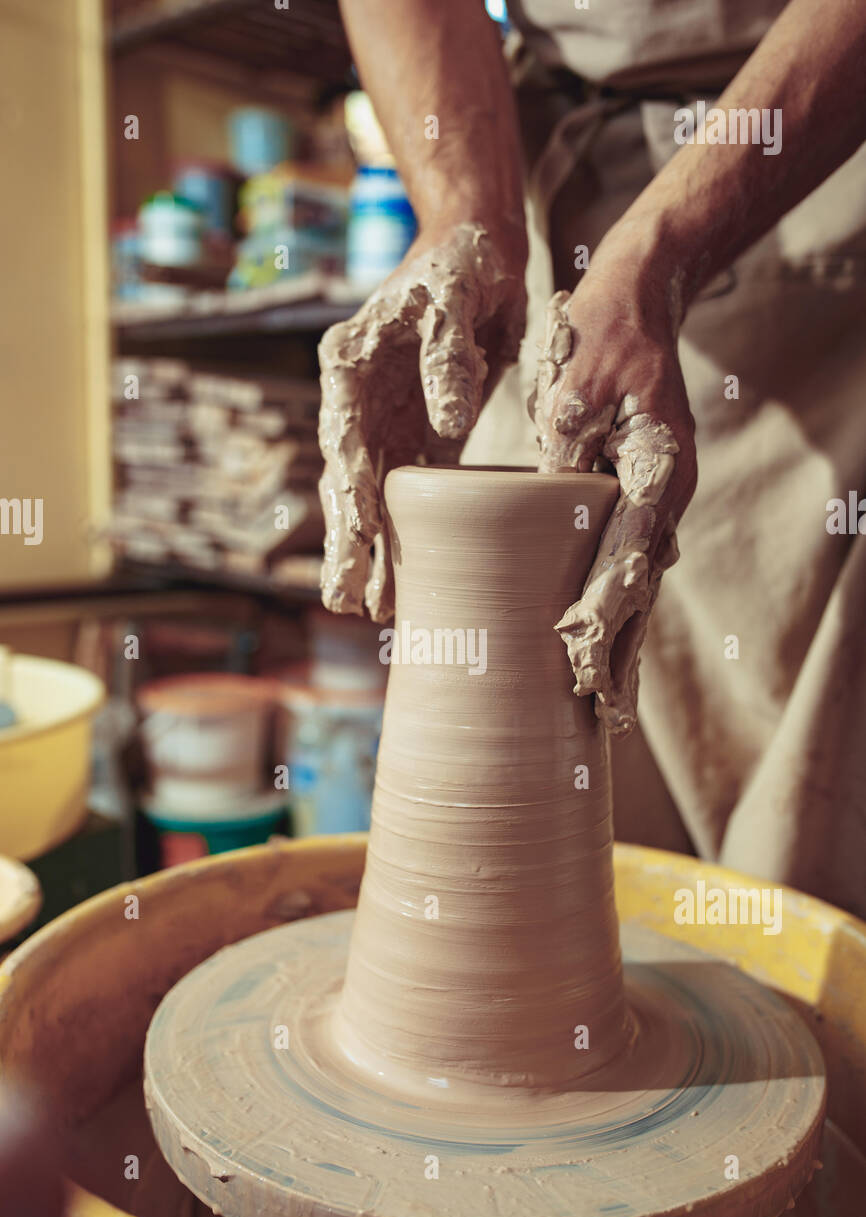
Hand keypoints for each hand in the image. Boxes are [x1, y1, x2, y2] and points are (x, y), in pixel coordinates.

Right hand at [318, 221, 526, 620]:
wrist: (479, 246)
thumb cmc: (461, 258)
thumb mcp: (455, 293)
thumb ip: (447, 355)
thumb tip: (447, 420)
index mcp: (350, 366)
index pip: (343, 436)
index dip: (348, 486)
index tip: (355, 531)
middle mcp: (359, 402)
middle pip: (346, 481)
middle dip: (346, 543)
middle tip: (345, 602)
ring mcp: (387, 424)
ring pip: (372, 499)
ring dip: (372, 552)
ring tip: (370, 609)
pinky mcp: (422, 437)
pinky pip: (409, 496)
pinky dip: (406, 537)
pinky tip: (404, 579)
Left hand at [531, 246, 696, 735]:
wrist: (639, 297)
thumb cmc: (597, 336)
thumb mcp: (571, 389)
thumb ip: (563, 456)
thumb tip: (551, 510)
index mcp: (658, 474)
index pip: (625, 562)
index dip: (601, 615)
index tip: (577, 662)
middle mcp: (667, 497)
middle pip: (642, 591)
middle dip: (621, 653)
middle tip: (603, 716)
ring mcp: (660, 499)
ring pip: (641, 584)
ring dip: (624, 640)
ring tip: (608, 701)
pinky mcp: (644, 496)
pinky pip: (634, 561)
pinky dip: (620, 604)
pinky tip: (606, 641)